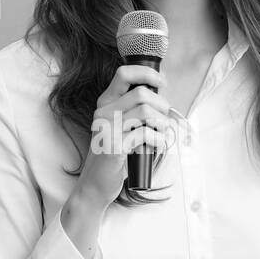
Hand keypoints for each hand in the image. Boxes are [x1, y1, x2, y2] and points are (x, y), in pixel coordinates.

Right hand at [77, 64, 173, 207]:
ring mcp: (107, 128)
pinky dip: (158, 139)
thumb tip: (161, 97)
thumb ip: (134, 111)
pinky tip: (156, 145)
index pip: (124, 73)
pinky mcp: (114, 146)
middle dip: (161, 105)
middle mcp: (103, 112)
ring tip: (161, 134)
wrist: (96, 184)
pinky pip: (145, 133)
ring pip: (146, 111)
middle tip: (163, 120)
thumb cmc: (115, 156)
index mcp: (105, 103)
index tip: (161, 82)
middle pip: (142, 92)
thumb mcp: (120, 128)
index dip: (147, 73)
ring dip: (162, 123)